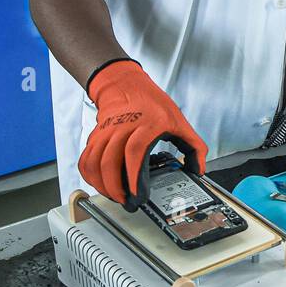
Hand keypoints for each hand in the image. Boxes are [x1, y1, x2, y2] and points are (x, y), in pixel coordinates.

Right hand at [79, 59, 207, 209]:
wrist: (127, 85)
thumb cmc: (152, 103)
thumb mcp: (179, 121)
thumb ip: (194, 146)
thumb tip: (199, 169)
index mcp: (146, 125)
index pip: (135, 152)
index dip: (134, 176)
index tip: (139, 194)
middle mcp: (122, 128)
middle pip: (110, 162)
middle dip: (116, 188)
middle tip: (127, 202)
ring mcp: (105, 132)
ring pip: (95, 163)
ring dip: (102, 184)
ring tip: (115, 197)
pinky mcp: (95, 136)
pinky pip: (86, 159)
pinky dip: (90, 175)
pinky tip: (100, 184)